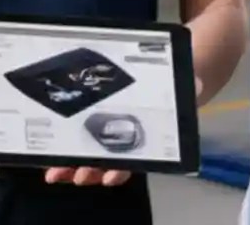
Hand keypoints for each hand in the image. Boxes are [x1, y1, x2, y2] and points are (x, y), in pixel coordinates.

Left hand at [42, 77, 205, 185]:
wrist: (172, 73)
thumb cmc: (174, 84)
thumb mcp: (184, 85)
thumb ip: (188, 87)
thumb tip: (196, 84)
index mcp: (147, 136)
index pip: (133, 159)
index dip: (120, 170)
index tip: (107, 177)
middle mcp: (127, 138)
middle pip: (105, 161)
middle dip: (88, 170)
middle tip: (73, 175)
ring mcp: (109, 131)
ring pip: (89, 154)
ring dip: (71, 165)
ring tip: (55, 172)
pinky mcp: (95, 120)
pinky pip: (79, 138)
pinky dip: (66, 147)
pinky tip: (53, 153)